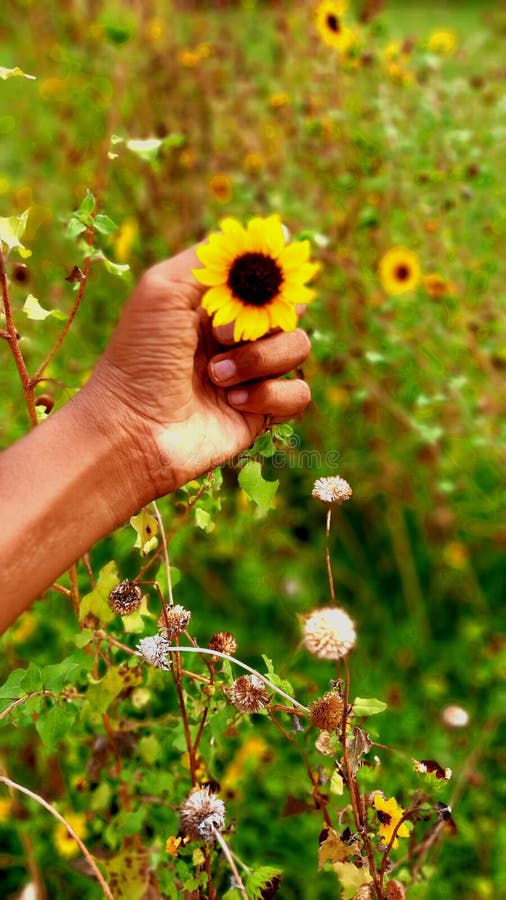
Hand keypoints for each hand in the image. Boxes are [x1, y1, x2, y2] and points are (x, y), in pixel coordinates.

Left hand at [82, 246, 310, 501]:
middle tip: (222, 334)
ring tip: (217, 376)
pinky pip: (298, 392)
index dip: (272, 274)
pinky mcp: (262, 411)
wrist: (134, 430)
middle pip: (290, 306)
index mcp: (214, 302)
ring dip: (260, 359)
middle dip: (264, 318)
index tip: (264, 278)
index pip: (265, 274)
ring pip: (299, 347)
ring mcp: (252, 372)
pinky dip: (270, 395)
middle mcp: (236, 334)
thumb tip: (273, 232)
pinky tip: (234, 402)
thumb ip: (211, 258)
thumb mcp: (163, 289)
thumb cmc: (139, 357)